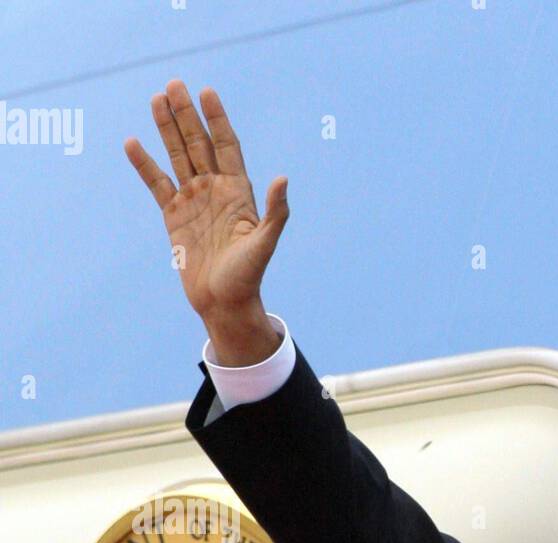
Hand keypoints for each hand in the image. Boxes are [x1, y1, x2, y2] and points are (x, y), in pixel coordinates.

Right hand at [125, 79, 286, 359]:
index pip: (226, 147)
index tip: (207, 93)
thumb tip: (283, 178)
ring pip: (178, 156)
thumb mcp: (264, 243)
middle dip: (187, 115)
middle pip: (199, 144)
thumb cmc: (248, 277)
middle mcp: (215, 191)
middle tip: (174, 84)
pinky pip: (157, 184)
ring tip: (156, 98)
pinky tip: (133, 143)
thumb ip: (275, 212)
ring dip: (168, 129)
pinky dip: (144, 165)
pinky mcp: (174, 216)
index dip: (217, 120)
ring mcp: (193, 201)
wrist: (224, 304)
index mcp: (238, 193)